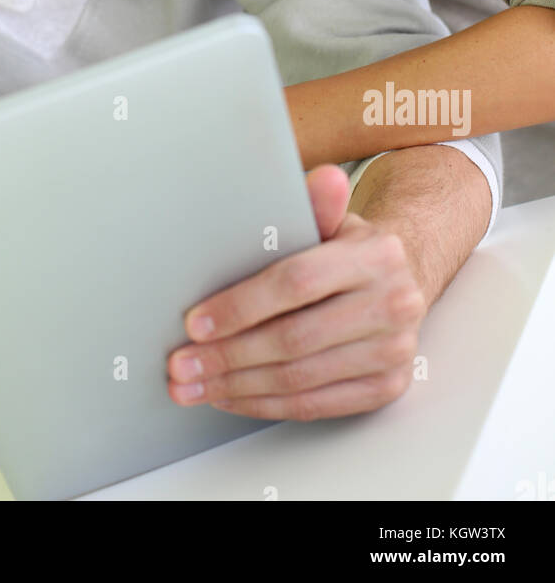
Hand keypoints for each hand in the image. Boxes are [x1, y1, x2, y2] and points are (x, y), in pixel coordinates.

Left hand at [166, 164, 426, 420]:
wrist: (403, 279)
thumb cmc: (348, 248)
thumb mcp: (333, 219)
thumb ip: (316, 204)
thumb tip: (325, 176)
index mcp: (376, 256)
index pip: (296, 283)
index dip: (241, 306)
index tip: (195, 323)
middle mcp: (393, 305)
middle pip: (294, 339)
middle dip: (228, 356)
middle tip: (181, 365)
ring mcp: (393, 351)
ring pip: (301, 379)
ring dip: (238, 386)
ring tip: (194, 385)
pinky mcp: (388, 387)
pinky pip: (317, 406)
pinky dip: (266, 404)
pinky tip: (231, 395)